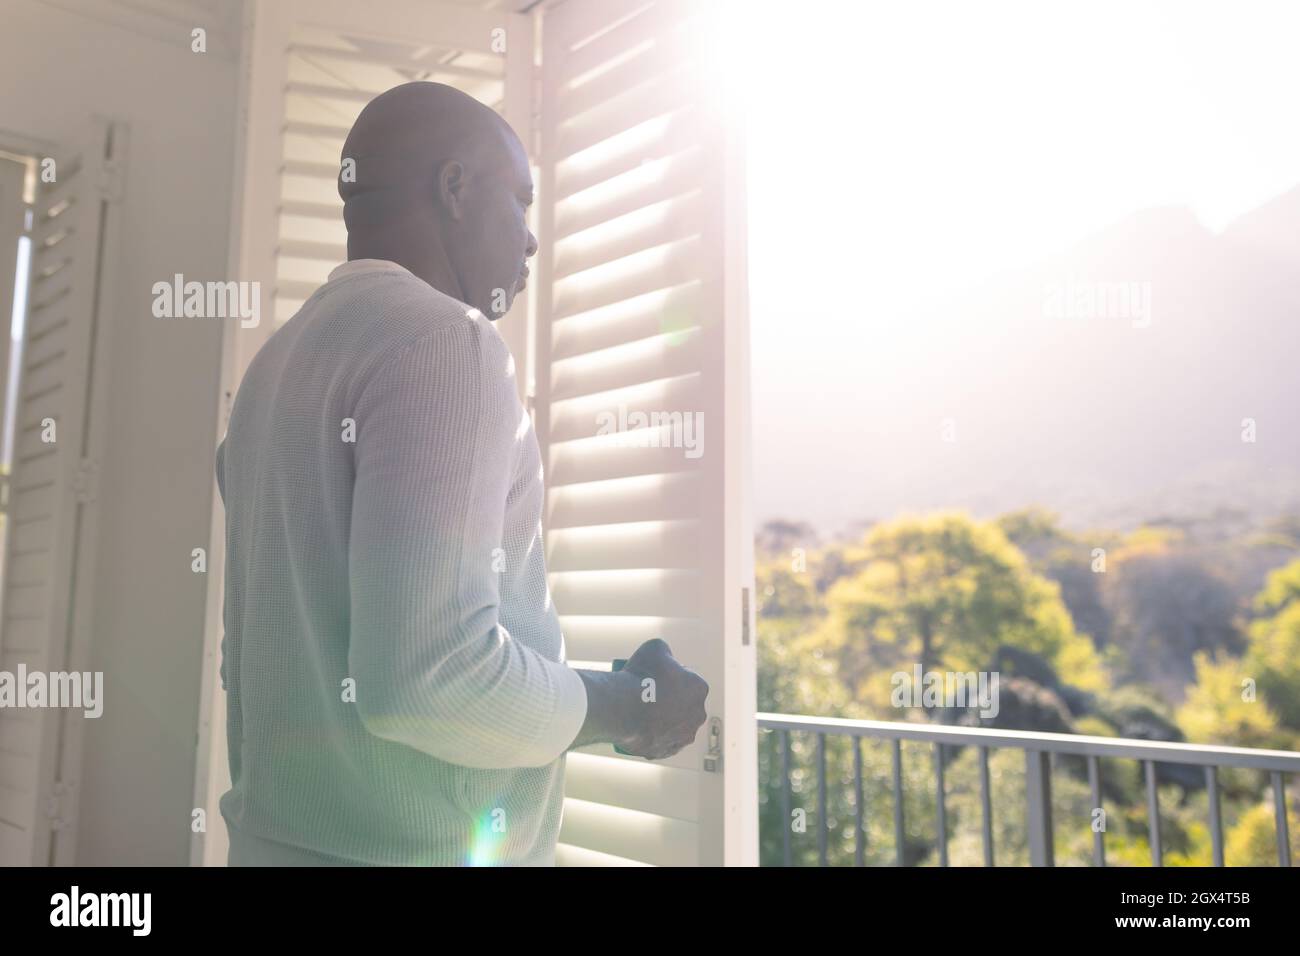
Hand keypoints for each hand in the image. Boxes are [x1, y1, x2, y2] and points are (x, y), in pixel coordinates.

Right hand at [617, 639, 708, 759]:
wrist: (624, 708)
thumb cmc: (640, 676)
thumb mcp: (655, 648)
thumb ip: (666, 651)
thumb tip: (667, 658)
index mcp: (699, 687)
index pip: (687, 679)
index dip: (671, 677)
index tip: (654, 677)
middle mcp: (698, 714)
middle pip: (682, 704)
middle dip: (669, 700)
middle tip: (647, 695)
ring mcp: (684, 736)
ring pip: (674, 725)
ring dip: (664, 721)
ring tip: (642, 714)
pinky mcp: (669, 751)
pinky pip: (663, 742)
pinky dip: (654, 737)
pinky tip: (641, 729)